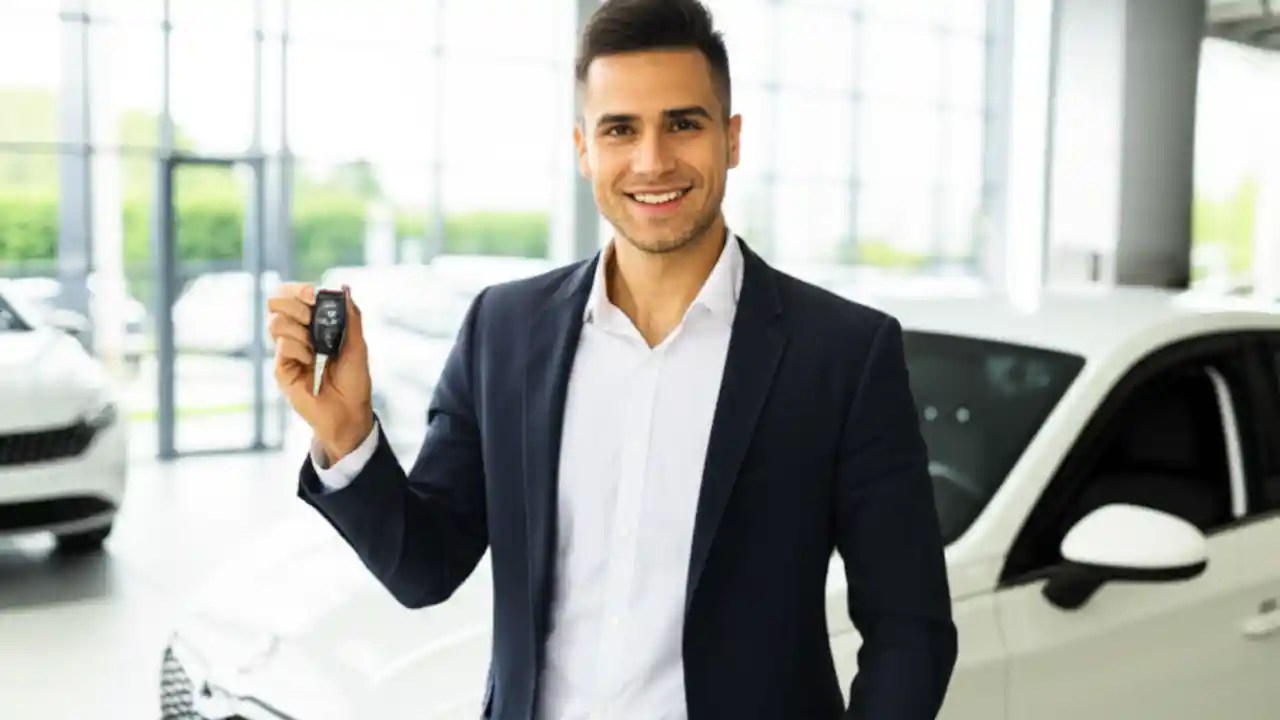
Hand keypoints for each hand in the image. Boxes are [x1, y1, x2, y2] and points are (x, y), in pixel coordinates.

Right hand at [268, 282, 373, 461]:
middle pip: (276, 303)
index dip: (297, 289)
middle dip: (293, 303)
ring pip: (276, 322)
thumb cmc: (354, 380)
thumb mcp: (357, 345)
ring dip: (298, 329)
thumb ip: (351, 317)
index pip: (293, 295)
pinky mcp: (282, 368)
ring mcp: (288, 351)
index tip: (312, 295)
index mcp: (314, 324)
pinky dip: (300, 350)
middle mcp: (297, 334)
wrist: (349, 410)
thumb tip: (345, 289)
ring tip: (315, 347)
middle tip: (309, 315)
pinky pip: (282, 346)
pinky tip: (311, 362)